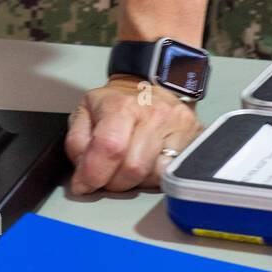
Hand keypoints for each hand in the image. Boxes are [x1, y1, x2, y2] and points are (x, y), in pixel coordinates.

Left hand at [65, 77, 203, 193]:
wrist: (150, 86)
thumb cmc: (117, 102)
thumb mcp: (86, 111)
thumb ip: (77, 141)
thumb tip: (81, 173)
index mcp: (122, 105)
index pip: (109, 147)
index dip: (94, 174)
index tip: (84, 185)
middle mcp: (154, 114)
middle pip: (132, 168)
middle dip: (114, 182)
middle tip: (107, 177)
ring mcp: (178, 126)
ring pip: (153, 176)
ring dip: (135, 182)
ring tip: (127, 168)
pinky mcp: (194, 138)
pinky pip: (172, 174)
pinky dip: (155, 178)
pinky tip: (147, 167)